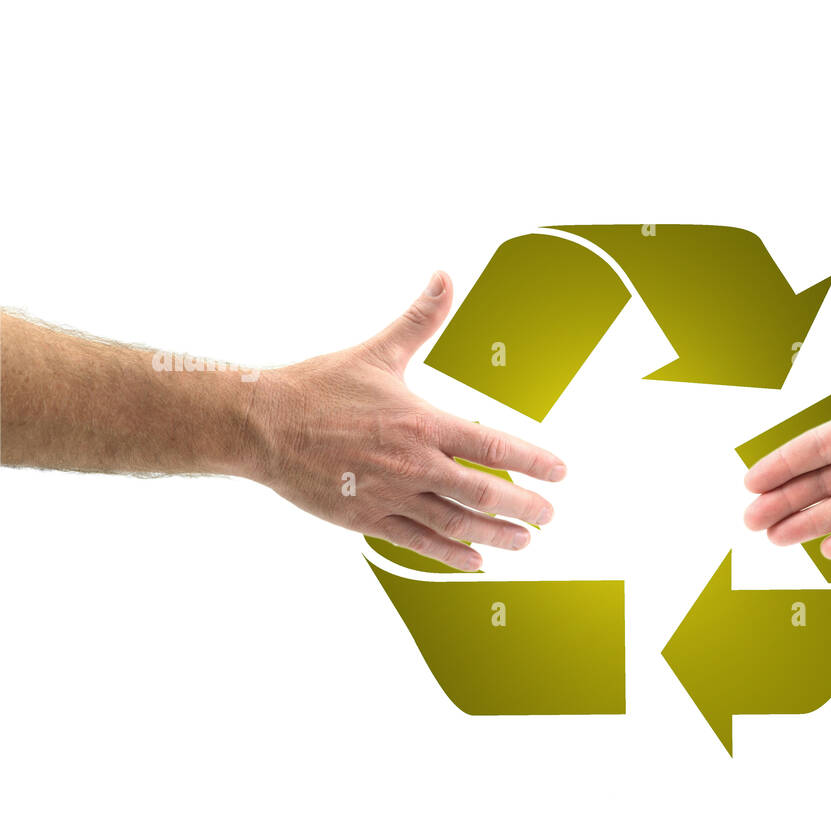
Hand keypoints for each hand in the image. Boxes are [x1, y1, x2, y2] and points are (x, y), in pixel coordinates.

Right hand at [247, 270, 564, 570]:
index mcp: (422, 422)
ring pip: (457, 524)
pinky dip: (451, 555)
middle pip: (484, 492)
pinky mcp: (366, 519)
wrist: (260, 424)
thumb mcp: (378, 351)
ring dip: (496, 536)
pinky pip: (419, 542)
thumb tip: (445, 277)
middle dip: (524, 507)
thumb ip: (420, 320)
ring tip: (524, 542)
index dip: (533, 461)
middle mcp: (412, 463)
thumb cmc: (319, 387)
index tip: (560, 472)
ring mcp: (390, 495)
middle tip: (549, 515)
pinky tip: (475, 562)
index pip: (493, 445)